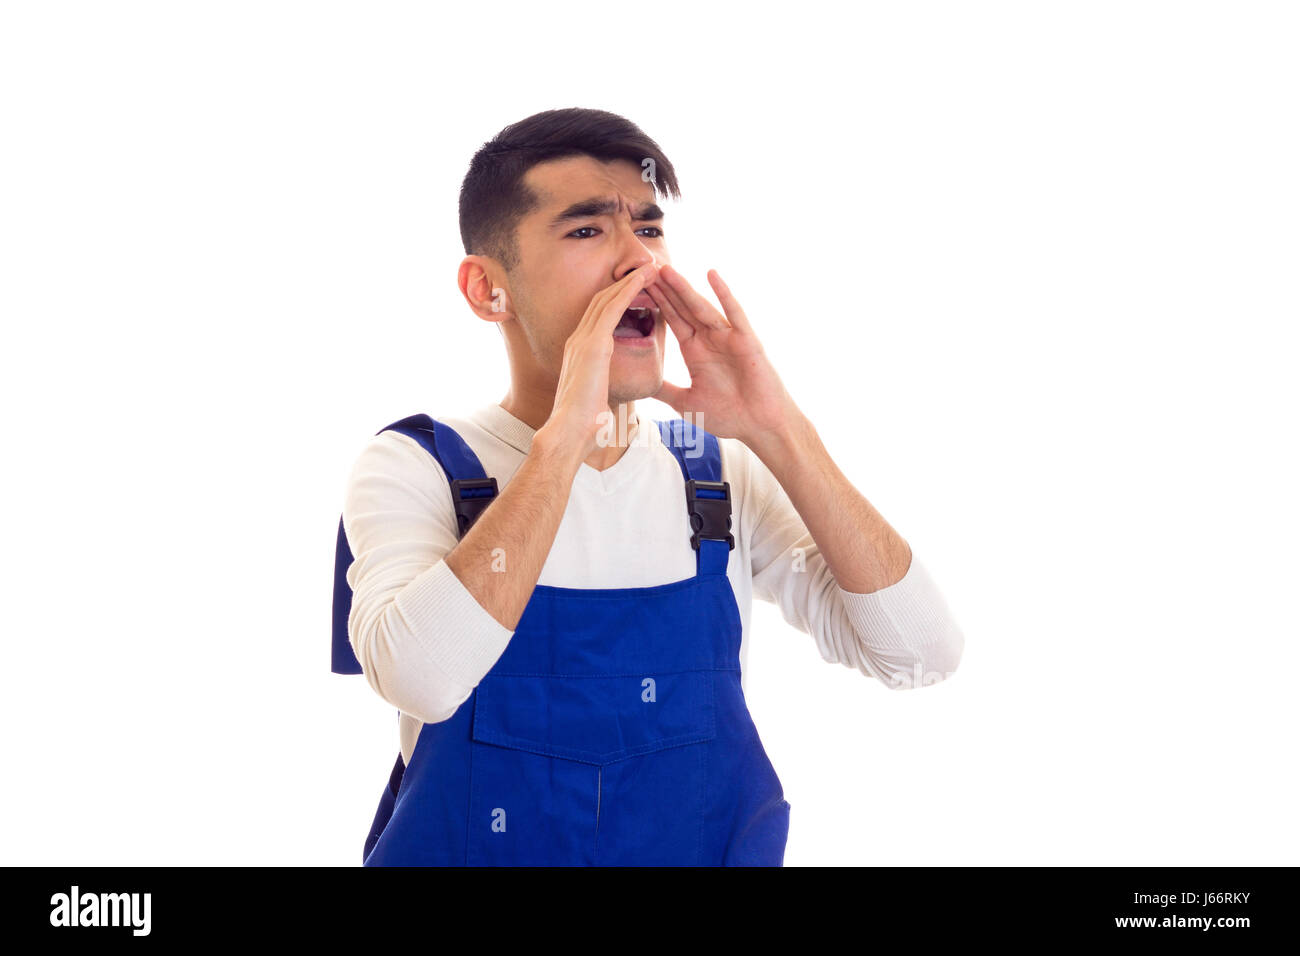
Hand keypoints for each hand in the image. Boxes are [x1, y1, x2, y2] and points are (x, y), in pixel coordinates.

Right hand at [543, 261, 661, 460]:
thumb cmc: (583, 426)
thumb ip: (600, 389)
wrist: (568, 433)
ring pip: (608, 298)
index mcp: (578, 353)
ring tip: (651, 267)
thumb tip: (606, 398)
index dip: (617, 300)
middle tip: (645, 268)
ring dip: (631, 281)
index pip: (599, 317)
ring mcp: (583, 340)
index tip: (636, 290)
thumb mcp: (594, 400)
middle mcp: (577, 340)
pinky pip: (614, 308)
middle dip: (624, 283)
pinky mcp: (592, 344)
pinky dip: (630, 290)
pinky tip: (645, 279)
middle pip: (602, 301)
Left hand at [649, 264, 797, 447]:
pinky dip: (724, 294)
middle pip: (683, 308)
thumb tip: (641, 385)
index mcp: (695, 351)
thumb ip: (665, 390)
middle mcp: (710, 339)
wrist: (759, 426)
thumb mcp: (686, 402)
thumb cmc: (729, 416)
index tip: (636, 285)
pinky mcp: (746, 340)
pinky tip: (711, 274)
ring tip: (665, 269)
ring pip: (701, 307)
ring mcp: (728, 337)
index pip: (671, 320)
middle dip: (664, 289)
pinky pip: (733, 313)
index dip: (655, 302)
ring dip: (684, 288)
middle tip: (644, 266)